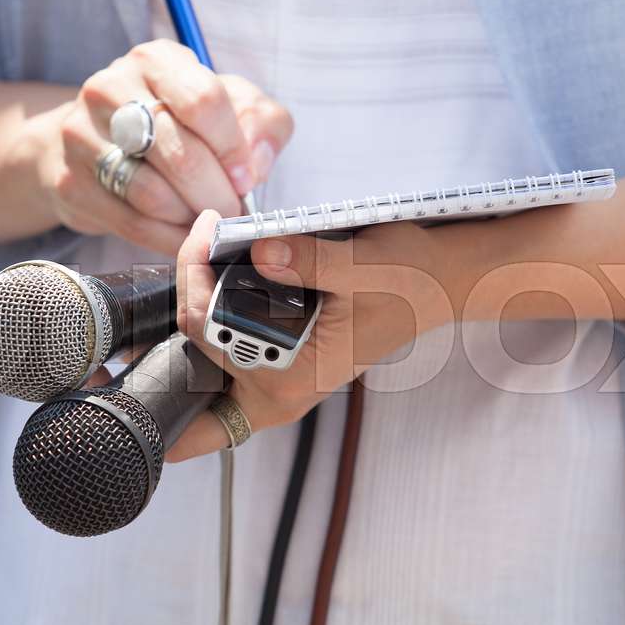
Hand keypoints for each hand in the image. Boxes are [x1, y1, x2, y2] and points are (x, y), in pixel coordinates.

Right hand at [27, 40, 292, 255]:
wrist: (92, 143)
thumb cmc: (172, 121)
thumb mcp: (227, 105)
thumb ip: (261, 122)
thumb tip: (257, 161)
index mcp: (155, 60)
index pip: (204, 101)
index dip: (233, 148)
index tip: (245, 177)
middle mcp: (110, 88)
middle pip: (180, 152)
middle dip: (217, 193)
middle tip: (232, 212)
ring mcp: (81, 135)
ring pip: (152, 194)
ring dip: (191, 217)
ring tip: (205, 220)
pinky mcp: (70, 182)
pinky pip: (130, 223)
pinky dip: (167, 239)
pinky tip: (183, 236)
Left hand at [167, 214, 454, 460]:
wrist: (437, 286)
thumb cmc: (407, 279)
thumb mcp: (364, 263)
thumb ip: (312, 261)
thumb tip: (261, 252)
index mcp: (292, 377)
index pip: (206, 330)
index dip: (193, 277)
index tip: (208, 229)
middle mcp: (276, 394)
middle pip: (192, 352)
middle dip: (187, 292)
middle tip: (205, 236)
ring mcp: (275, 386)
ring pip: (200, 362)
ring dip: (195, 309)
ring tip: (206, 253)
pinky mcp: (277, 369)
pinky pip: (222, 358)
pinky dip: (212, 319)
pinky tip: (219, 276)